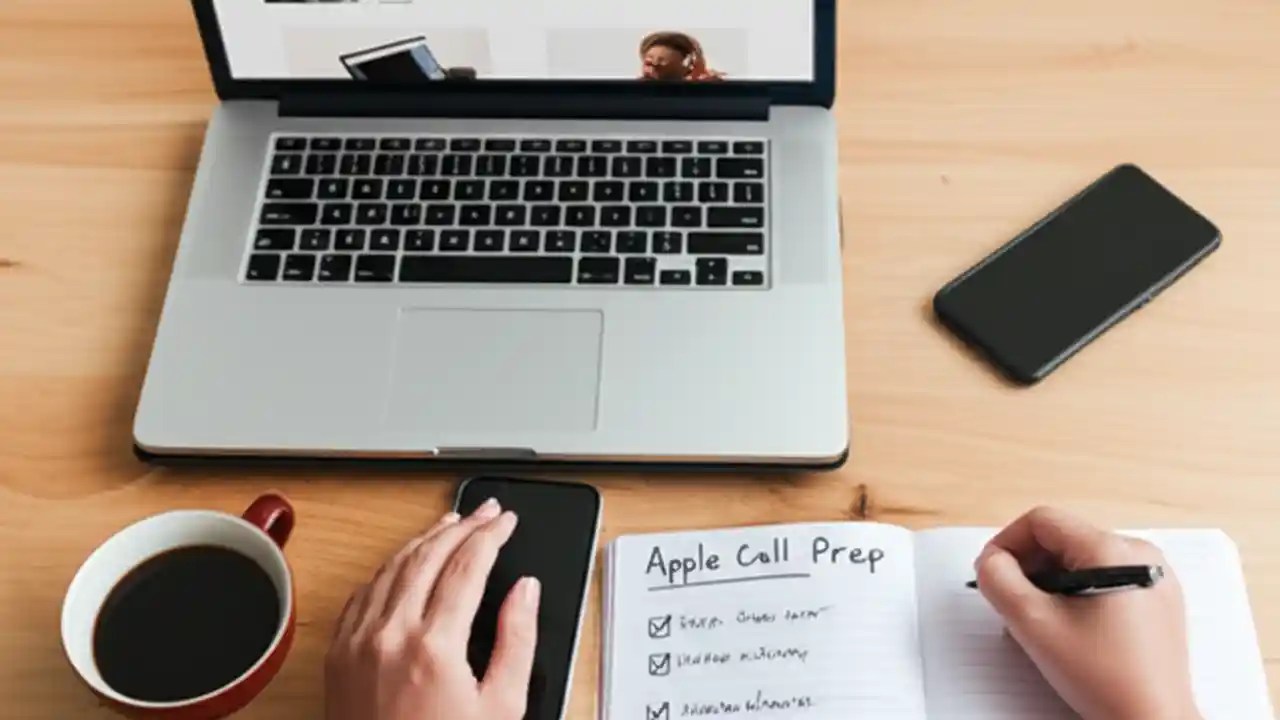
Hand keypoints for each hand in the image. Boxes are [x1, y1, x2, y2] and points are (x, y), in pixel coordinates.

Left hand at [326, 499, 540, 719]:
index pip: (467, 565)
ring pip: (392, 566)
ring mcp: (358, 642)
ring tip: (449, 524)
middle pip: (428, 554)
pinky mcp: (338, 655)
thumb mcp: (502, 706)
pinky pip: (364, 592)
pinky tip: (405, 563)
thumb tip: (524, 590)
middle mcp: (389, 635)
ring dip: (424, 538)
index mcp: (435, 645)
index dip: (491, 535)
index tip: (505, 521)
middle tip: (485, 513)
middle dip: (461, 526)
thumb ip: (518, 639)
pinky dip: (389, 567)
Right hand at [974, 507, 1200, 719]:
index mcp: (1113, 552)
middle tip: (1015, 603)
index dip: (1007, 543)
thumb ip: (999, 581)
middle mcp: (1141, 556)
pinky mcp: (1157, 599)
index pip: (1043, 521)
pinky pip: (1106, 578)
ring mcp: (1154, 578)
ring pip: (1082, 560)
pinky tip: (1071, 628)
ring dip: (1051, 583)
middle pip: (1063, 539)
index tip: (993, 573)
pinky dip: (1079, 594)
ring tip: (1043, 621)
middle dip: (1030, 567)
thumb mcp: (1033, 625)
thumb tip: (992, 561)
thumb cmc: (1107, 681)